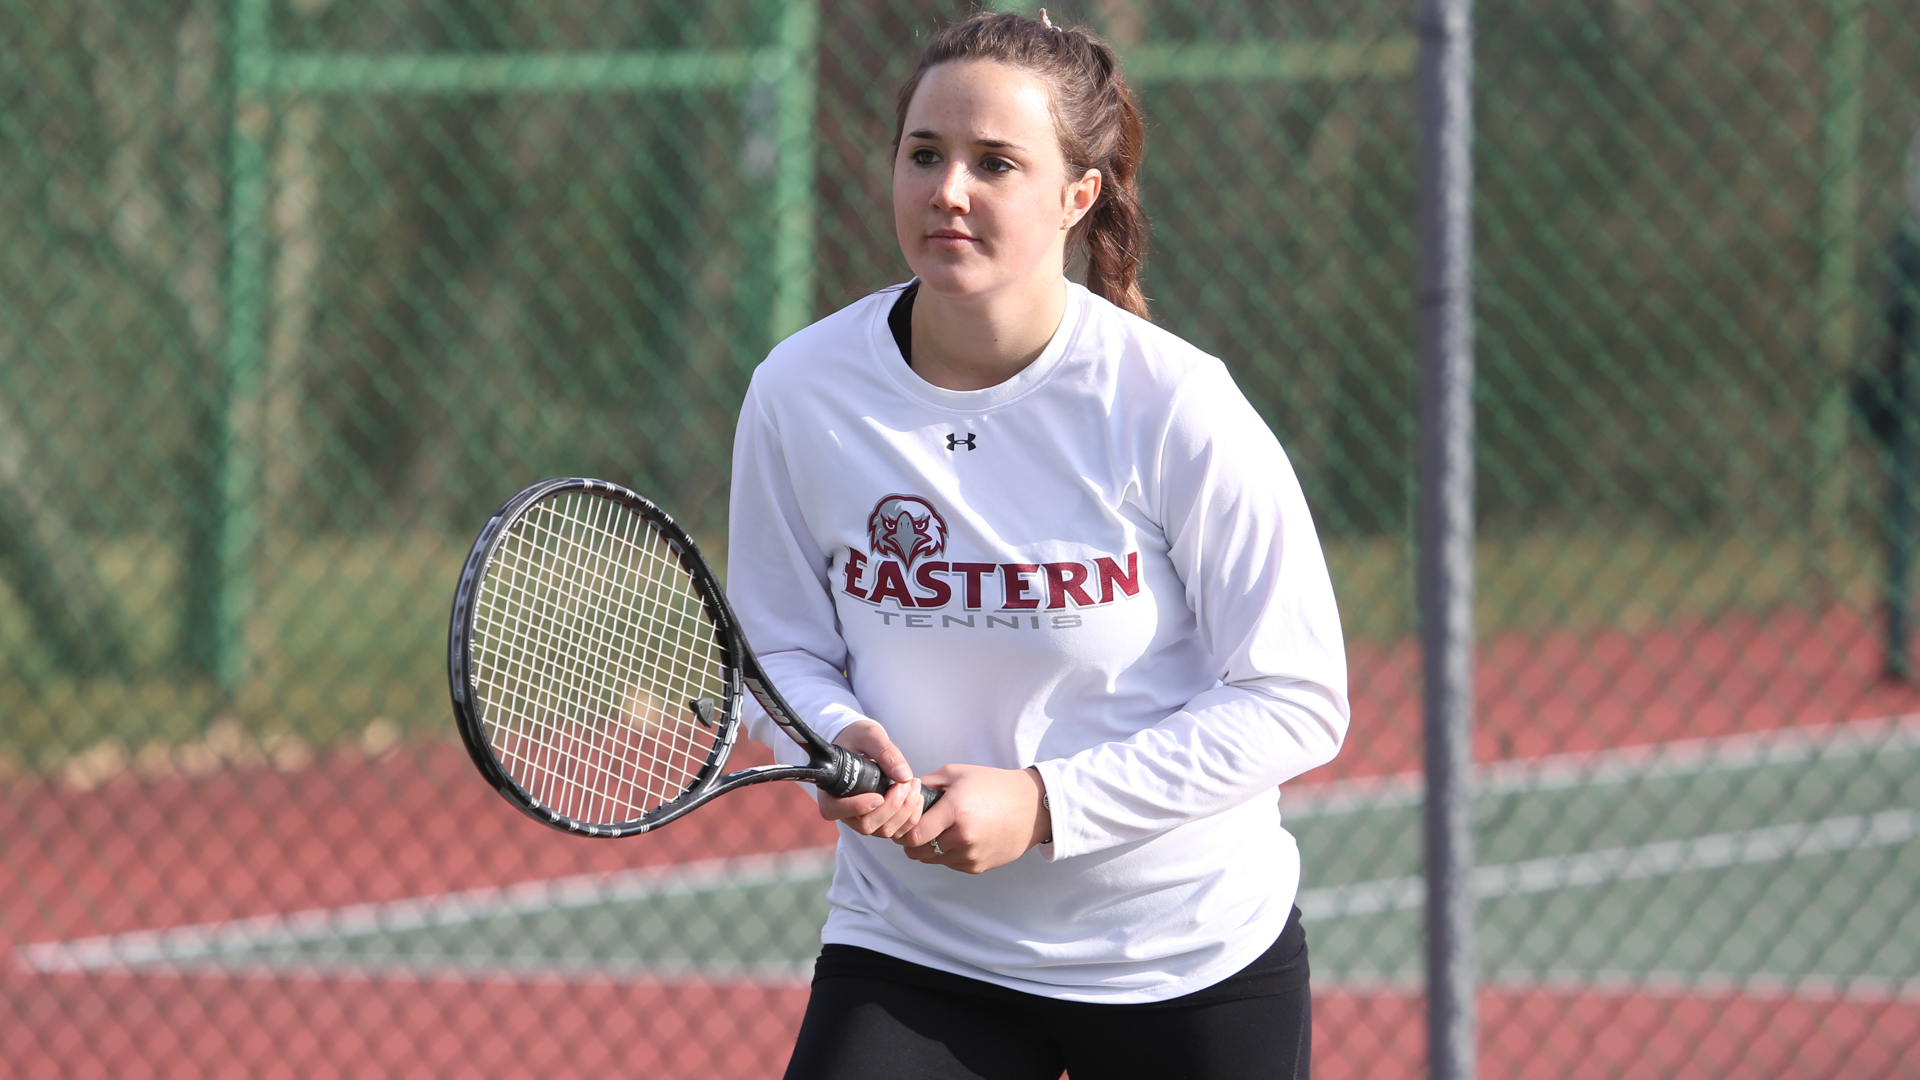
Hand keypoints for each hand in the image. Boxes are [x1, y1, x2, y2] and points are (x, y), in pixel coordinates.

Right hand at [816, 720, 923, 840]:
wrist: (863, 745)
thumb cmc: (859, 738)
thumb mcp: (869, 735)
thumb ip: (885, 751)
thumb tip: (902, 775)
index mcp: (831, 790)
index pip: (834, 810)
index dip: (856, 807)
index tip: (878, 796)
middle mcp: (844, 810)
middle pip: (865, 825)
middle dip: (891, 807)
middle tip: (905, 783)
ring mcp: (862, 818)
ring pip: (883, 831)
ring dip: (904, 811)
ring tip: (913, 784)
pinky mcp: (879, 821)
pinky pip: (896, 832)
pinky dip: (911, 818)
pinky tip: (917, 796)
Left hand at [899, 765, 1050, 873]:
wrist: (1033, 806)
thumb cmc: (993, 785)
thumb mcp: (957, 773)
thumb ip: (926, 784)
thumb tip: (900, 793)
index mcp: (955, 810)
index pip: (913, 834)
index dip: (903, 829)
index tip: (905, 821)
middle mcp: (963, 837)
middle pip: (918, 852)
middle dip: (912, 841)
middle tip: (918, 827)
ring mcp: (971, 855)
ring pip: (932, 860)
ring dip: (930, 848)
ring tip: (939, 830)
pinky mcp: (979, 866)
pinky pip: (950, 864)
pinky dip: (947, 854)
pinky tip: (958, 837)